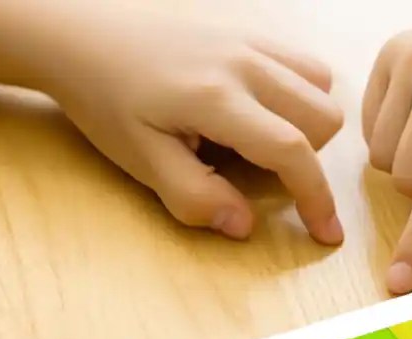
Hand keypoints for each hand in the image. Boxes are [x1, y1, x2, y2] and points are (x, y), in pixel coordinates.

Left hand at [36, 2, 344, 243]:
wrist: (85, 37)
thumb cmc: (107, 100)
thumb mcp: (140, 160)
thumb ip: (193, 196)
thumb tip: (242, 224)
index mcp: (217, 99)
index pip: (292, 151)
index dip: (316, 198)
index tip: (325, 233)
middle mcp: (246, 64)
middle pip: (323, 118)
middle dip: (307, 159)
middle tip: (257, 171)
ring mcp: (251, 42)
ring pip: (322, 87)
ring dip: (307, 124)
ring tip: (259, 139)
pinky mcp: (250, 32)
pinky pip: (303, 63)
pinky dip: (299, 94)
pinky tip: (260, 110)